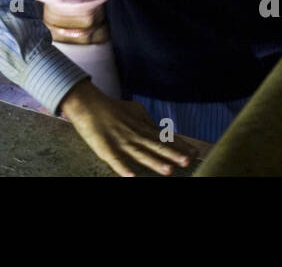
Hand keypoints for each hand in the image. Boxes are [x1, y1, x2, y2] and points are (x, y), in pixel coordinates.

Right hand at [58, 79, 197, 175]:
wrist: (86, 103)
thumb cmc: (111, 108)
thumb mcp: (134, 110)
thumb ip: (148, 122)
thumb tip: (162, 130)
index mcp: (141, 126)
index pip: (163, 137)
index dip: (179, 145)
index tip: (194, 152)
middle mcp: (134, 135)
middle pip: (155, 146)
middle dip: (172, 154)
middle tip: (188, 161)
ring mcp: (120, 142)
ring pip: (140, 154)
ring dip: (154, 163)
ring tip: (168, 171)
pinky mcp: (106, 149)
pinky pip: (116, 161)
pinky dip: (124, 169)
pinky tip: (132, 178)